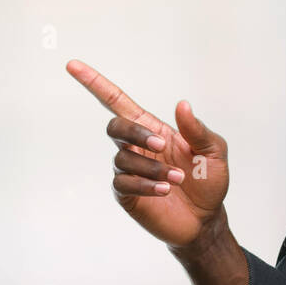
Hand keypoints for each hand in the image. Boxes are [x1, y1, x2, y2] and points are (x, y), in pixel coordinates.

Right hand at [67, 59, 228, 246]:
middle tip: (161, 146)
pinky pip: (124, 183)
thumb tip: (182, 104)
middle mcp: (136, 147)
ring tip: (177, 180)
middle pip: (115, 126)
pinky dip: (146, 185)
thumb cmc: (208, 180)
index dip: (95, 83)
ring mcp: (130, 170)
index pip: (117, 102)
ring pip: (123, 158)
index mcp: (153, 129)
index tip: (72, 65)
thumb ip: (197, 129)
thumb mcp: (213, 151)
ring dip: (153, 168)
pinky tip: (165, 191)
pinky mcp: (127, 194)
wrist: (206, 219)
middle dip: (135, 133)